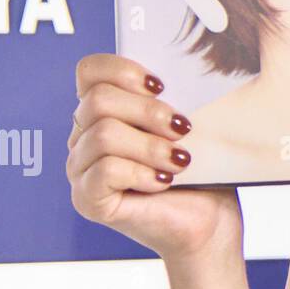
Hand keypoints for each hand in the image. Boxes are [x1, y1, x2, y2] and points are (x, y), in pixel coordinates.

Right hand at [66, 53, 241, 264]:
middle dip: (149, 111)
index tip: (163, 86)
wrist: (209, 219)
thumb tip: (178, 69)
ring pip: (104, 135)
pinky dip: (142, 172)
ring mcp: (80, 170)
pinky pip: (104, 171)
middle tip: (183, 129)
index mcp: (104, 111)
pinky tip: (163, 181)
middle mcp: (83, 137)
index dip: (124, 70)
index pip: (89, 71)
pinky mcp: (87, 200)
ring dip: (151, 146)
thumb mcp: (186, 122)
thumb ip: (169, 97)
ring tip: (180, 161)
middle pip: (99, 100)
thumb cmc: (200, 168)